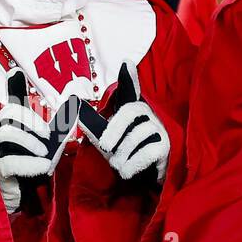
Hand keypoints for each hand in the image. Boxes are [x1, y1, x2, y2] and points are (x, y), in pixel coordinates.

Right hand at [0, 69, 78, 212]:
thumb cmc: (32, 162)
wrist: (19, 191)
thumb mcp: (46, 142)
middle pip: (10, 114)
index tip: (16, 71)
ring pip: (8, 135)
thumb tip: (74, 100)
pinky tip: (42, 167)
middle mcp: (2, 132)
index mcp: (14, 123)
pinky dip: (30, 164)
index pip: (13, 102)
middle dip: (31, 121)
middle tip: (47, 134)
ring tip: (45, 154)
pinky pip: (11, 162)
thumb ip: (58, 123)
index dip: (14, 86)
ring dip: (30, 143)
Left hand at [85, 63, 169, 181]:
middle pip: (130, 112)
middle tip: (105, 147)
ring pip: (136, 136)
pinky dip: (132, 165)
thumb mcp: (106, 140)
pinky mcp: (165, 148)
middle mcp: (148, 116)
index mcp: (132, 111)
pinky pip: (146, 153)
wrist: (142, 178)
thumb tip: (75, 108)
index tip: (126, 63)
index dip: (129, 78)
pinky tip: (127, 170)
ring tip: (118, 164)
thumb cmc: (123, 154)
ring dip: (122, 155)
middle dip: (114, 130)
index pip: (131, 90)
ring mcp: (159, 130)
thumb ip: (93, 125)